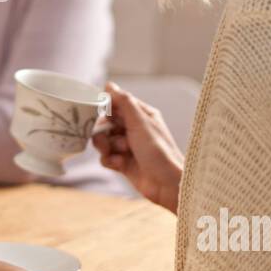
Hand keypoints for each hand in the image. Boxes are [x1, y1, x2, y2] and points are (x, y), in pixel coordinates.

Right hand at [92, 81, 183, 212]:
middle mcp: (134, 129)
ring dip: (107, 147)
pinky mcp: (123, 163)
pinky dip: (109, 160)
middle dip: (104, 131)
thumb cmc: (159, 151)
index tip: (106, 116)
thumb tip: (109, 85)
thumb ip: (124, 102)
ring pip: (103, 141)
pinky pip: (105, 157)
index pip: (116, 104)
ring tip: (120, 153)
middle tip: (112, 138)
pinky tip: (120, 164)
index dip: (107, 110)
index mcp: (141, 115)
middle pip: (105, 123)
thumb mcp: (140, 122)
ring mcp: (127, 147)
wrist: (167, 185)